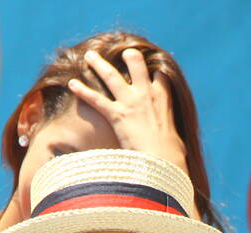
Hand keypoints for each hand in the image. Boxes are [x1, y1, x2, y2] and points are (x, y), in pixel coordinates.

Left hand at [68, 48, 187, 170]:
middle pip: (137, 65)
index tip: (151, 69)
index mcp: (164, 101)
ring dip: (99, 64)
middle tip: (124, 52)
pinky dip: (83, 91)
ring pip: (112, 76)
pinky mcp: (117, 115)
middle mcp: (147, 95)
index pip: (160, 77)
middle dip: (130, 56)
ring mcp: (131, 103)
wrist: (164, 161)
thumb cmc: (173, 157)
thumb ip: (173, 138)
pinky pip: (97, 99)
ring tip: (90, 55)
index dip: (155, 71)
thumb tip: (176, 150)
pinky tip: (72, 84)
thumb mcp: (177, 142)